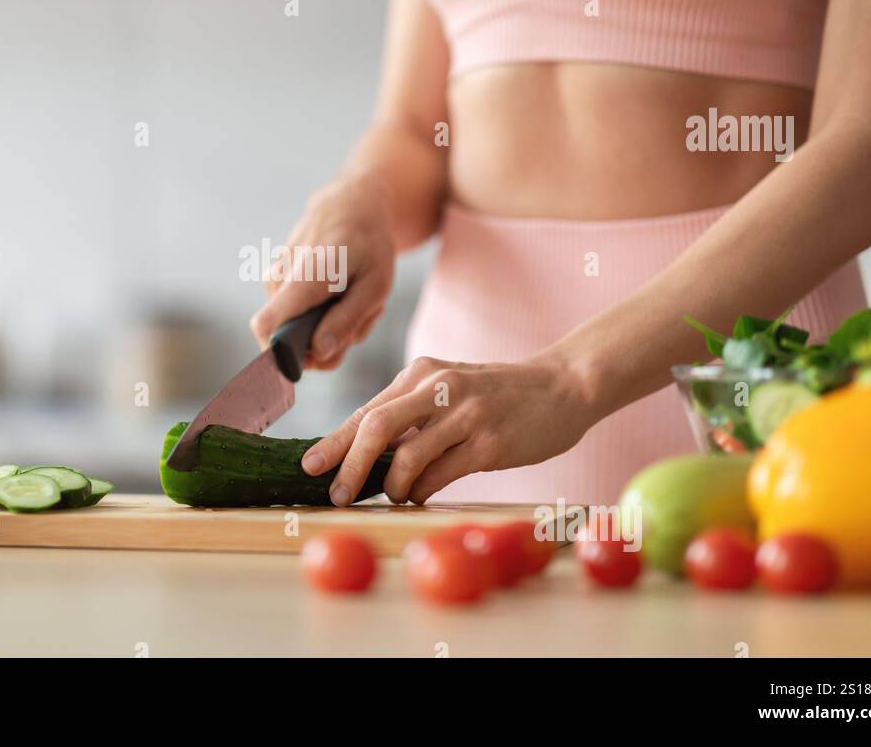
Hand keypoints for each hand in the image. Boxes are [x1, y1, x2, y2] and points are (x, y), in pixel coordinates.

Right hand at [249, 176, 396, 369]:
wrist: (352, 204)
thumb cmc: (369, 244)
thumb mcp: (375, 285)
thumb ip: (346, 321)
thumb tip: (317, 353)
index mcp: (303, 279)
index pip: (266, 327)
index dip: (278, 355)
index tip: (311, 361)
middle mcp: (279, 278)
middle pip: (290, 338)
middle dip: (326, 342)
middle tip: (359, 319)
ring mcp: (274, 277)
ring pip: (297, 327)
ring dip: (328, 325)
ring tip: (351, 298)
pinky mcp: (277, 279)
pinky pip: (296, 313)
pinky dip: (321, 313)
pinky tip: (338, 291)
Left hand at [302, 355, 597, 504]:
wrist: (561, 386)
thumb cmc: (496, 396)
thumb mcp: (448, 391)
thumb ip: (410, 416)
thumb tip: (362, 454)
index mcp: (421, 374)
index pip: (366, 411)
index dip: (333, 443)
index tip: (310, 467)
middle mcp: (439, 388)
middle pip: (376, 429)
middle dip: (348, 466)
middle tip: (337, 494)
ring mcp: (466, 415)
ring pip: (408, 457)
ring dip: (392, 486)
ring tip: (393, 496)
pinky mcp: (490, 442)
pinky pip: (442, 474)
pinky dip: (423, 491)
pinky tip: (419, 497)